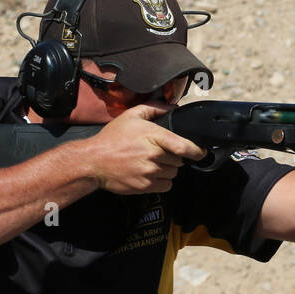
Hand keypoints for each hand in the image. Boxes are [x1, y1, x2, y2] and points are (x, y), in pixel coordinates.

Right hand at [77, 107, 206, 194]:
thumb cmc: (112, 138)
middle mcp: (154, 156)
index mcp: (154, 137)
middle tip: (160, 153)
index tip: (201, 152)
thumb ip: (154, 108)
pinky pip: (166, 186)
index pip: (184, 147)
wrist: (93, 161)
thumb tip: (173, 107)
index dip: (197, 151)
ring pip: (173, 173)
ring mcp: (150, 173)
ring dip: (168, 169)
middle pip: (179, 161)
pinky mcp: (146, 186)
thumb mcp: (131, 116)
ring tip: (153, 163)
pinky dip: (162, 181)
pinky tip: (150, 174)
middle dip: (174, 157)